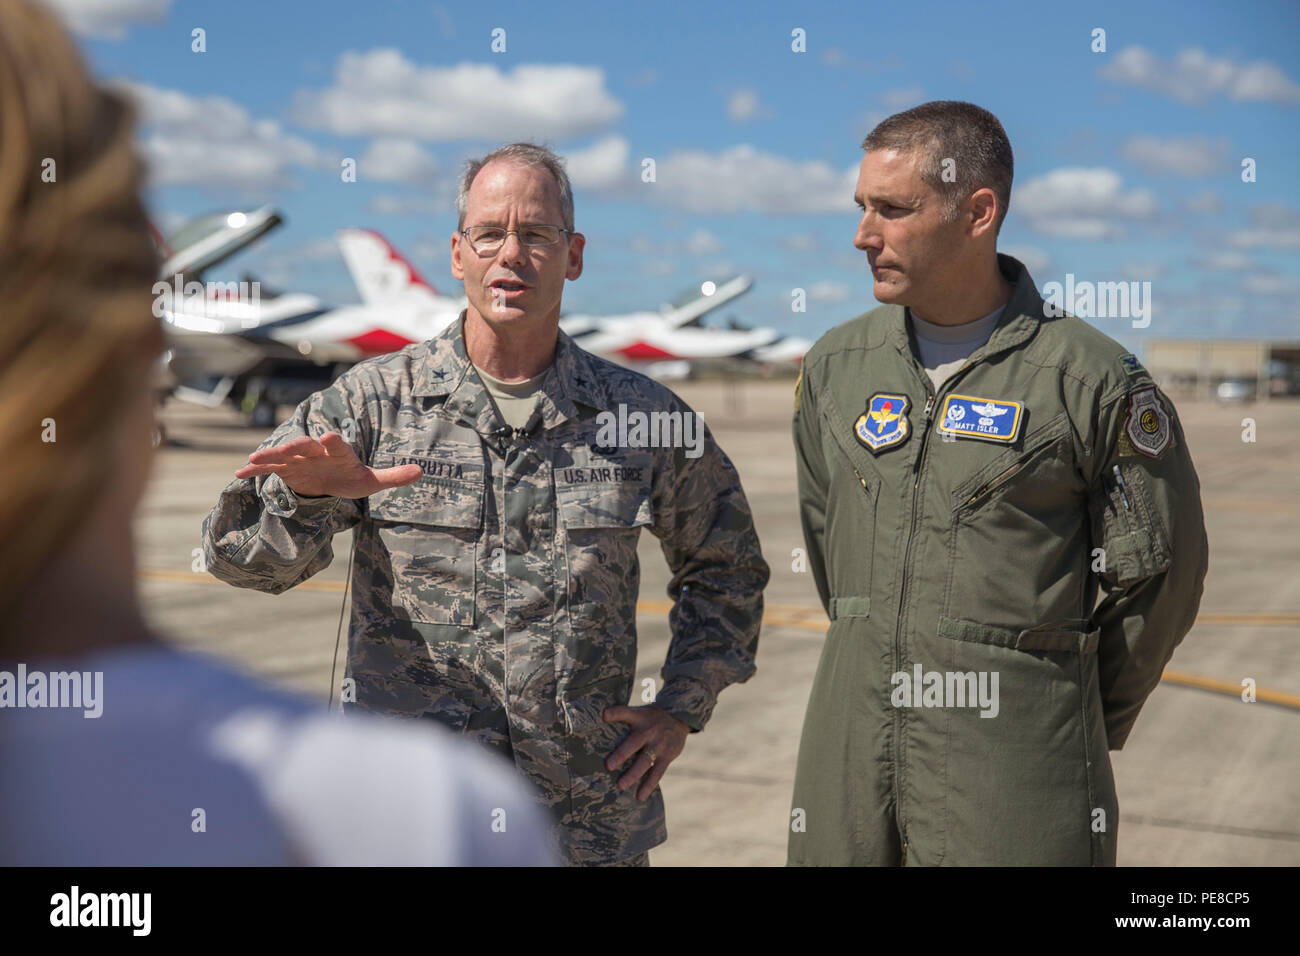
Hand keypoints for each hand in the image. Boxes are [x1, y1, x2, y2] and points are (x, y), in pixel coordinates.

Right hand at [233, 432, 423, 497]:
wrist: (329, 480)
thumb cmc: (350, 477)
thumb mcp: (372, 481)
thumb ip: (393, 476)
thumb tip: (421, 472)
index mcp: (338, 451)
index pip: (336, 443)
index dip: (333, 440)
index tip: (329, 437)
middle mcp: (315, 451)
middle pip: (305, 445)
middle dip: (297, 445)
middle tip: (291, 447)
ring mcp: (297, 459)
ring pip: (282, 455)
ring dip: (269, 455)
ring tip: (255, 458)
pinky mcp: (284, 469)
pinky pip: (267, 468)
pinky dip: (254, 469)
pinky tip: (239, 473)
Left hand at [602, 704, 689, 800]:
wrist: (680, 719)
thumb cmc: (651, 718)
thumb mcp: (639, 713)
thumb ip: (622, 718)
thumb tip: (598, 724)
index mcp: (639, 717)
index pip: (626, 712)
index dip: (615, 713)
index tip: (604, 715)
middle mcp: (649, 730)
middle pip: (635, 742)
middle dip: (622, 754)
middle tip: (608, 766)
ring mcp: (659, 744)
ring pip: (645, 761)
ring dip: (633, 774)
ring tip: (621, 785)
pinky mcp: (667, 756)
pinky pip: (657, 772)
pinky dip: (649, 785)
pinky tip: (640, 796)